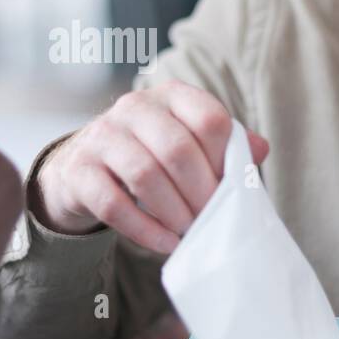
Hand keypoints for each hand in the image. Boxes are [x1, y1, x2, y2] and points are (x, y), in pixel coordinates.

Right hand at [32, 80, 268, 252]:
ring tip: (189, 232)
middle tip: (210, 219)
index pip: (210, 119)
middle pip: (178, 149)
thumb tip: (259, 150)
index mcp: (171, 94)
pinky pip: (113, 204)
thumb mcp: (189, 141)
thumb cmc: (151, 155)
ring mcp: (101, 135)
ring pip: (145, 175)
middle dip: (201, 193)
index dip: (224, 160)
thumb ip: (226, 144)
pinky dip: (145, 230)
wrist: (82, 169)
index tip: (228, 190)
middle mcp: (133, 106)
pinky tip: (164, 243)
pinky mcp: (79, 170)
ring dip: (174, 213)